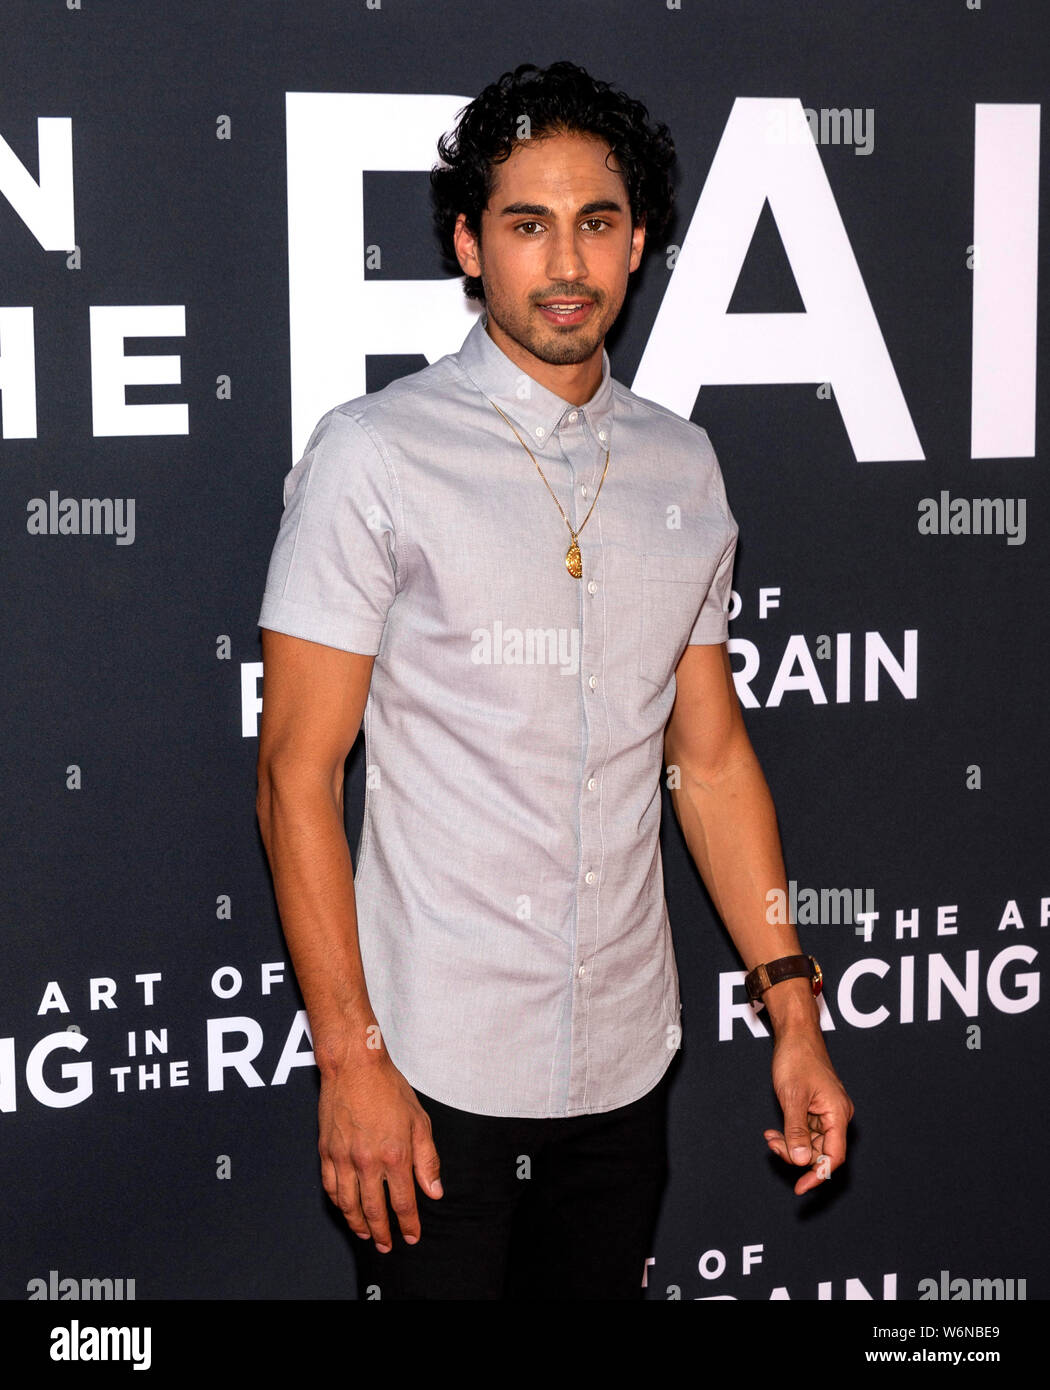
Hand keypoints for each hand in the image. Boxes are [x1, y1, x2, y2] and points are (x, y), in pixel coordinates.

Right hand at [317, 1053, 442, 1250]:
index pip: (404, 1203)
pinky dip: (338, 1204)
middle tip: (387, 1246)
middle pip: (374, 1210)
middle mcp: (368, 1162)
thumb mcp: (419, 1121)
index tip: (411, 1237)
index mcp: (395, 1155)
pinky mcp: (326, 1151)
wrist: (354, 1066)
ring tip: (366, 1234)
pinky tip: (346, 1208)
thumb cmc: (388, 1089)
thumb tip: (433, 1191)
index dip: (409, 1225)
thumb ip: (427, 1159)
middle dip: (383, 1233)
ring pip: (349, 1205)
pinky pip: (330, 1187)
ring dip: (358, 1224)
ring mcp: (344, 1158)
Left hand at [764, 1031, 853, 1194]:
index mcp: (838, 1114)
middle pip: (820, 1152)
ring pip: (810, 1143)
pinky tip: (773, 1133)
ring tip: (769, 1137)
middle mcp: (836, 1116)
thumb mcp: (792, 1097)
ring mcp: (826, 1113)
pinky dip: (789, 1134)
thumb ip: (796, 1130)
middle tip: (772, 1145)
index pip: (833, 1157)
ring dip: (789, 1145)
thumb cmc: (797, 1059)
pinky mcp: (816, 1109)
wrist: (795, 1034)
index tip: (799, 1188)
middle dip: (795, 1154)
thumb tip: (800, 1161)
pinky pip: (805, 1131)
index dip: (817, 1175)